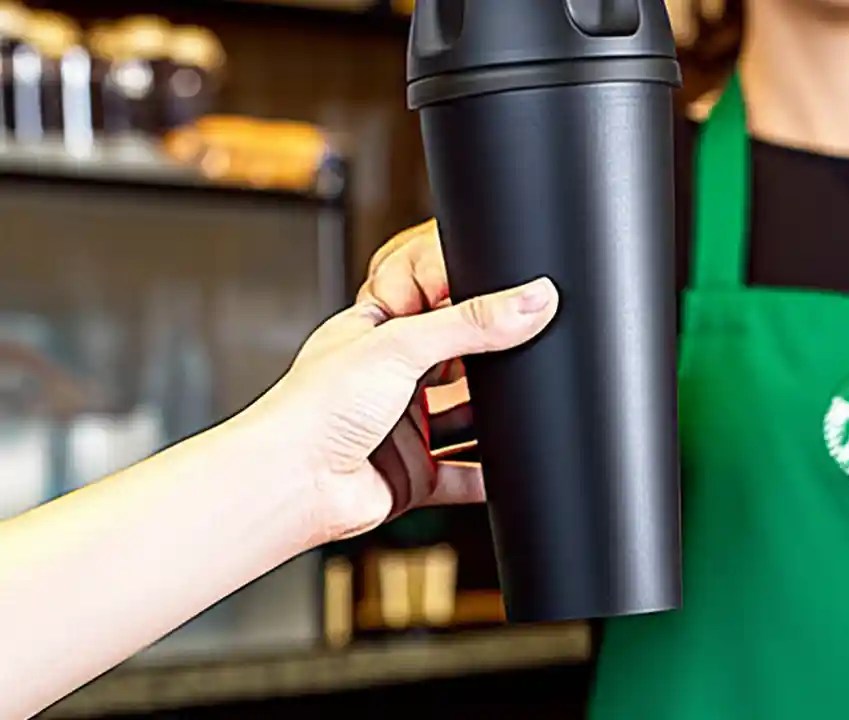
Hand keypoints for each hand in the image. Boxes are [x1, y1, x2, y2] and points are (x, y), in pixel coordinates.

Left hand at [241, 271, 557, 545]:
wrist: (291, 484)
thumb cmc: (313, 409)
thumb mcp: (401, 344)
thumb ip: (471, 322)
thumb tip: (532, 300)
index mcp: (378, 335)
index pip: (440, 310)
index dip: (477, 308)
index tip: (523, 303)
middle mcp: (391, 382)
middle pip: (459, 368)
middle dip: (493, 367)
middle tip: (534, 354)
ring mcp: (403, 430)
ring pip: (465, 423)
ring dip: (494, 421)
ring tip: (531, 408)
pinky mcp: (413, 475)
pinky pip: (463, 477)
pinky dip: (489, 476)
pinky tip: (514, 467)